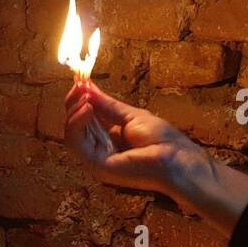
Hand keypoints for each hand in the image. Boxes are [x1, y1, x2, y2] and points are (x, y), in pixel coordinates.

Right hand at [63, 81, 247, 236]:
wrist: (176, 159)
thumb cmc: (162, 139)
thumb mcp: (130, 115)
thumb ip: (107, 105)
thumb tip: (88, 88)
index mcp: (107, 139)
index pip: (84, 120)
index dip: (80, 100)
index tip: (80, 81)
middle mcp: (99, 151)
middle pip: (75, 126)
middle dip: (73, 103)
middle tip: (78, 85)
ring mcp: (96, 160)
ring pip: (71, 134)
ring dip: (73, 112)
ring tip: (84, 97)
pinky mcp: (96, 165)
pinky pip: (76, 143)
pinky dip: (77, 123)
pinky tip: (86, 108)